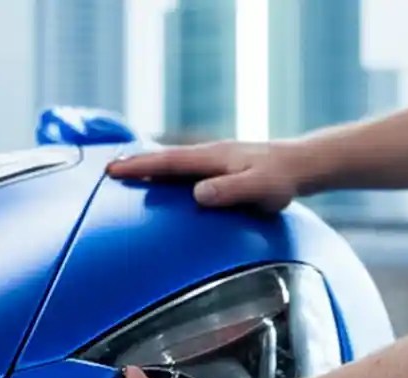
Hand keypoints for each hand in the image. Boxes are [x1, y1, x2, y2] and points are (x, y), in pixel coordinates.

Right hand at [106, 140, 312, 211]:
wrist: (300, 164)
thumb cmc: (280, 178)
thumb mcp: (259, 187)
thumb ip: (230, 190)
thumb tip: (198, 193)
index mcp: (212, 157)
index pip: (168, 163)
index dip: (139, 167)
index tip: (113, 170)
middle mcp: (208, 154)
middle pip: (164, 159)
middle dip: (135, 164)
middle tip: (107, 169)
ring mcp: (213, 160)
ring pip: (173, 162)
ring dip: (148, 167)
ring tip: (124, 173)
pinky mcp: (218, 168)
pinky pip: (184, 168)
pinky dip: (165, 171)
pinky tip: (160, 180)